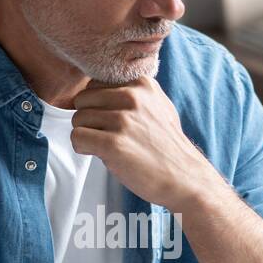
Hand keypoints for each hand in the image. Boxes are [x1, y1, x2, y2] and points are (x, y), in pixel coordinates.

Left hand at [71, 76, 222, 210]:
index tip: (109, 121)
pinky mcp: (114, 143)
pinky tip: (100, 154)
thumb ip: (135, 95)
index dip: (97, 105)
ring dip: (87, 135)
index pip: (96, 84)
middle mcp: (132, 97)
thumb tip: (103, 89)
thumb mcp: (159, 107)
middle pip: (83, 99)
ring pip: (78, 119)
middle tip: (105, 135)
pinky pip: (77, 137)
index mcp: (142, 84)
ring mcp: (123, 120)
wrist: (184, 178)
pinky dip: (83, 148)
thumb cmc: (169, 148)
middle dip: (88, 119)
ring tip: (107, 146)